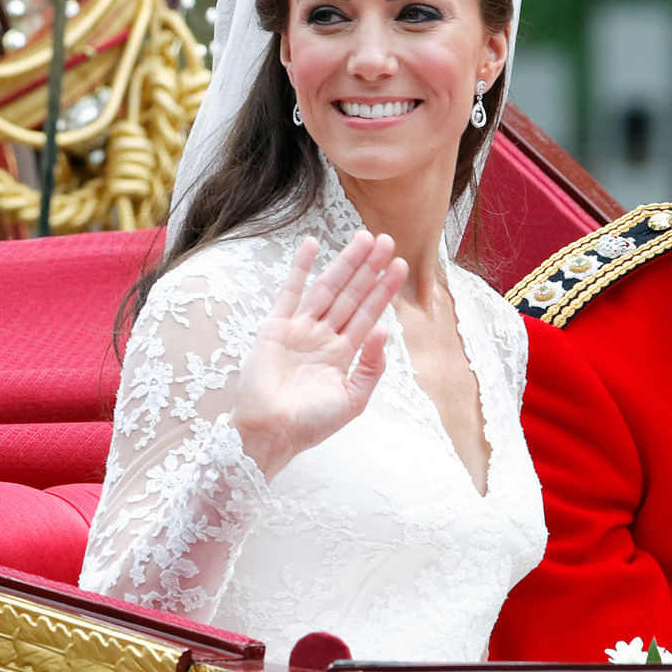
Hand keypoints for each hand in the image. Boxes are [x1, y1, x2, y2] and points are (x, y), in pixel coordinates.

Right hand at [230, 231, 407, 478]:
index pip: (368, 313)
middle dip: (369, 269)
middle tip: (386, 240)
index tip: (401, 265)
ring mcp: (300, 330)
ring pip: (328, 288)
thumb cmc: (310, 424)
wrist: (270, 434)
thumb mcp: (353, 400)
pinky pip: (290, 291)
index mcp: (343, 354)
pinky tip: (311, 244)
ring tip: (363, 238)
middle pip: (351, 295)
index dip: (384, 290)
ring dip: (345, 263)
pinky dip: (300, 268)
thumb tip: (382, 329)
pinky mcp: (275, 328)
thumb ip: (371, 366)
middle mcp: (323, 337)